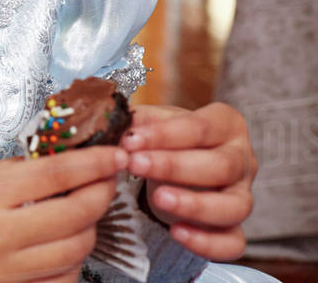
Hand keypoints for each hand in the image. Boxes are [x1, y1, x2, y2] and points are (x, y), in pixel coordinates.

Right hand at [0, 146, 127, 282]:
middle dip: (101, 195)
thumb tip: (48, 165)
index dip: (95, 163)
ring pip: (76, 252)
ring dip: (88, 230)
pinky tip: (59, 249)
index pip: (57, 173)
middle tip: (106, 182)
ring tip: (81, 213)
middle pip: (77, 214)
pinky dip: (69, 265)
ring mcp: (2, 273)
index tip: (114, 154)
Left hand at [121, 103, 255, 259]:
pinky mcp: (236, 228)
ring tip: (158, 199)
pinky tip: (176, 232)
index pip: (200, 127)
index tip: (130, 140)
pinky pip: (233, 243)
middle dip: (174, 166)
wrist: (179, 166)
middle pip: (220, 165)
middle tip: (135, 165)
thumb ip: (141, 121)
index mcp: (226, 124)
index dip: (164, 134)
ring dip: (194, 204)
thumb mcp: (156, 121)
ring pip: (234, 206)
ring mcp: (242, 196)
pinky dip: (207, 242)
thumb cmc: (169, 138)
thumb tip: (121, 125)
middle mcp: (242, 160)